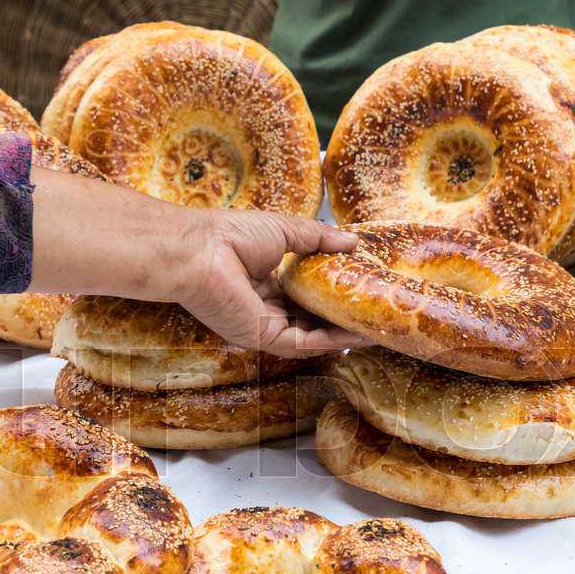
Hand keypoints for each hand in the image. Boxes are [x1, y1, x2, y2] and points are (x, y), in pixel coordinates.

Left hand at [175, 210, 362, 357]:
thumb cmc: (230, 235)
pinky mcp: (261, 336)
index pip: (303, 296)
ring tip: (375, 328)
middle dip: (341, 319)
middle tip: (374, 315)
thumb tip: (353, 242)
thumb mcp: (285, 231)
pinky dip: (329, 340)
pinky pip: (302, 343)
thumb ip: (319, 238)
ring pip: (309, 336)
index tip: (360, 292)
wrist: (199, 250)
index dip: (331, 296)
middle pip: (309, 319)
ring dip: (342, 334)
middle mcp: (263, 307)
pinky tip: (355, 334)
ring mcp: (262, 325)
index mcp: (263, 282)